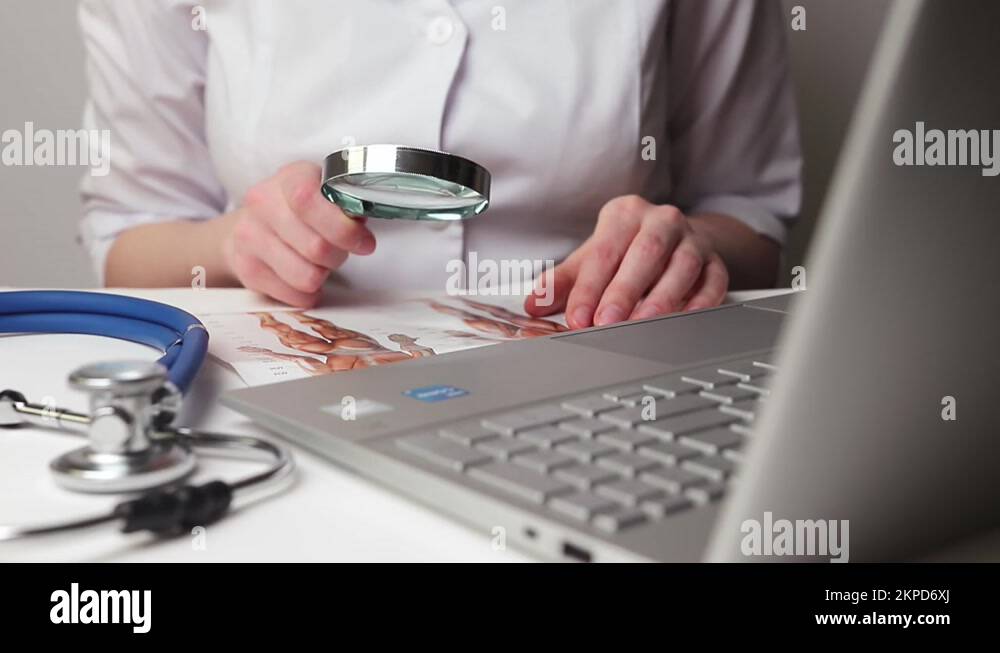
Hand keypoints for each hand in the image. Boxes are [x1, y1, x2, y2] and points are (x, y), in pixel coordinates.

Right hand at [221, 161, 375, 306]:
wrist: (253, 224)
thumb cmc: (301, 211)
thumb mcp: (326, 195)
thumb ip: (347, 208)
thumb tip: (361, 233)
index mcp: (289, 178)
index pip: (308, 200)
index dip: (342, 227)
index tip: (363, 242)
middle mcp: (263, 203)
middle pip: (315, 247)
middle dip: (339, 256)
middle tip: (340, 252)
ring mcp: (250, 237)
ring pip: (306, 277)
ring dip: (323, 275)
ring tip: (320, 263)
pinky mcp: (246, 268)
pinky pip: (294, 295)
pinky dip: (308, 292)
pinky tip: (305, 275)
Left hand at [525, 195, 728, 328]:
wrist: (674, 241)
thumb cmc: (626, 251)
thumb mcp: (592, 259)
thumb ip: (563, 282)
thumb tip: (534, 304)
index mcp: (625, 214)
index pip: (604, 252)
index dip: (589, 287)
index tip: (577, 317)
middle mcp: (662, 220)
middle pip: (644, 253)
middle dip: (624, 290)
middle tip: (607, 321)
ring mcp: (693, 240)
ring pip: (682, 266)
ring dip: (662, 297)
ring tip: (642, 323)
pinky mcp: (716, 261)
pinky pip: (713, 281)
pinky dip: (701, 301)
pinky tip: (684, 319)